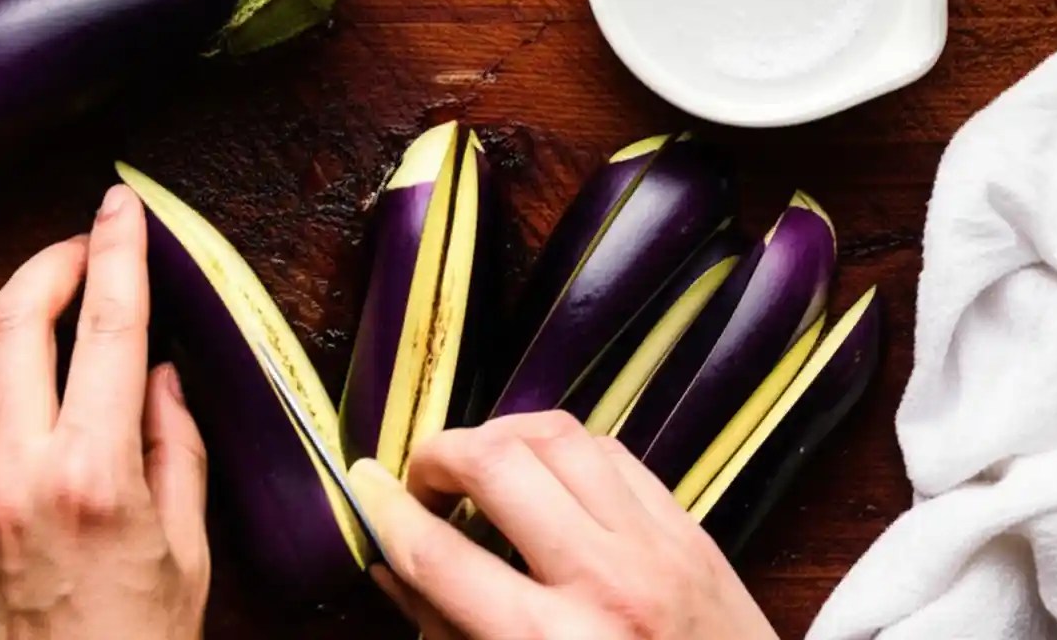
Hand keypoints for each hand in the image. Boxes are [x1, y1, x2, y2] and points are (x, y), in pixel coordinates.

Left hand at [0, 185, 209, 639]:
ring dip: (7, 320)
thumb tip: (164, 377)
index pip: (111, 327)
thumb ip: (178, 447)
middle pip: (14, 321)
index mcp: (97, 476)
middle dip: (49, 261)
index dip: (117, 251)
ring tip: (48, 317)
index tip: (122, 209)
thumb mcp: (189, 547)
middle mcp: (19, 475)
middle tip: (82, 246)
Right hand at [350, 411, 777, 639]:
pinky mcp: (687, 527)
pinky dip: (563, 449)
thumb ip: (447, 628)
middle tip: (425, 482)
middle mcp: (604, 583)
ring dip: (501, 437)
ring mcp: (655, 546)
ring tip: (480, 468)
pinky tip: (545, 475)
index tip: (368, 494)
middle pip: (499, 465)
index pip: (441, 556)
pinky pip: (612, 450)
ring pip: (558, 436)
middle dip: (440, 457)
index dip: (387, 515)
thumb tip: (392, 561)